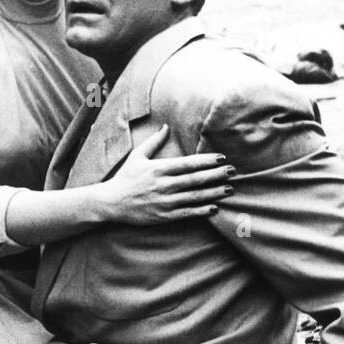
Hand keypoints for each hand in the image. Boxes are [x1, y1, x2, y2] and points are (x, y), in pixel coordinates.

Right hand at [100, 125, 235, 225]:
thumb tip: (166, 127)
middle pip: (195, 179)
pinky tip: (215, 207)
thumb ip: (154, 142)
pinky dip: (201, 210)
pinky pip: (186, 213)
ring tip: (229, 188)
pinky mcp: (163, 216)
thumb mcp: (137, 156)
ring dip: (214, 192)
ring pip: (194, 196)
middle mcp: (163, 185)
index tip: (221, 158)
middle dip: (216, 175)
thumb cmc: (124, 178)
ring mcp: (164, 201)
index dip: (207, 161)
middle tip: (232, 171)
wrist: (110, 203)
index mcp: (159, 169)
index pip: (188, 164)